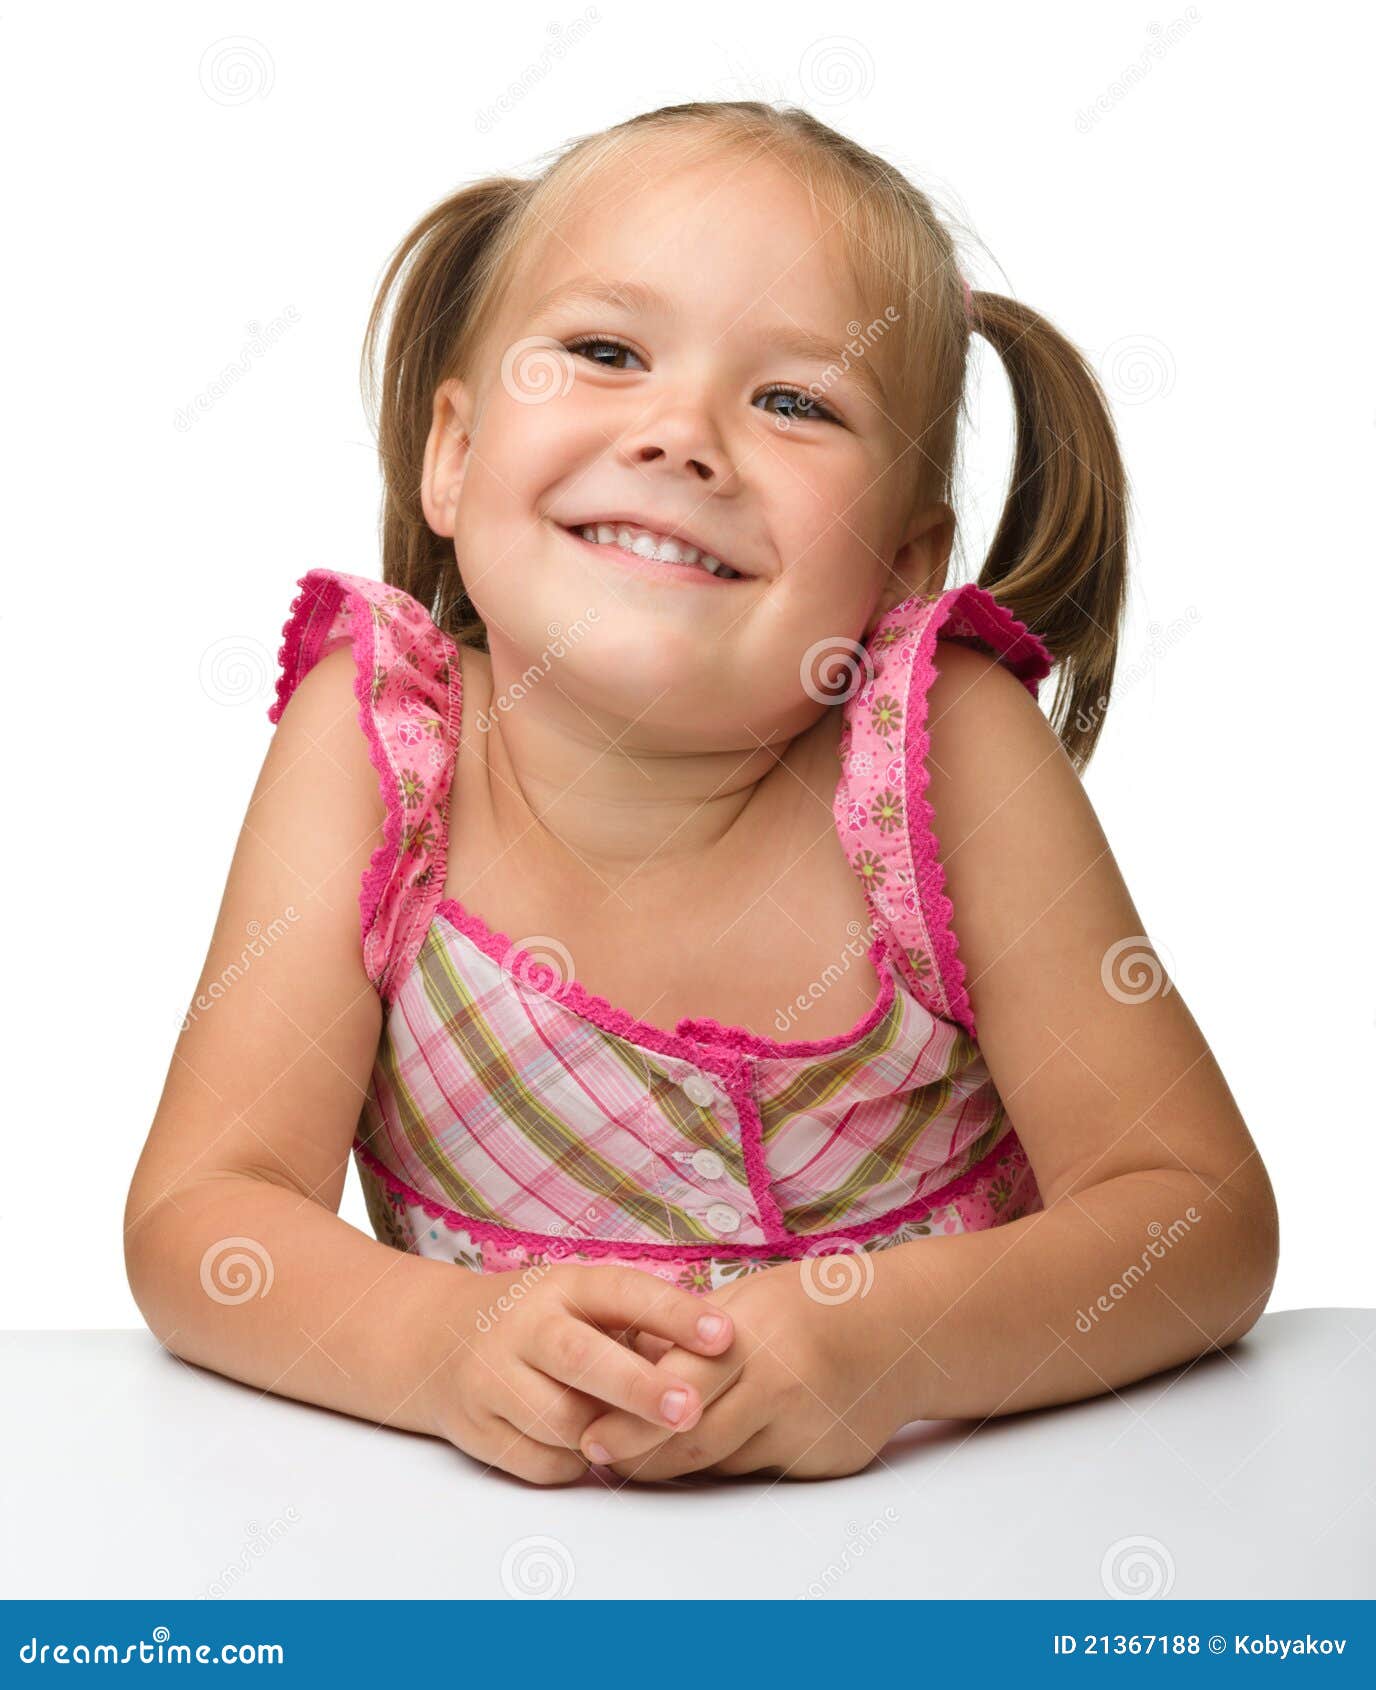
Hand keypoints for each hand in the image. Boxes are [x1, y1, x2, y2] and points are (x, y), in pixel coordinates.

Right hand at [420, 1262, 734, 1484]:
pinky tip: (578, 1442)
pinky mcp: (476, 1428)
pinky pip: (544, 1463)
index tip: (724, 1336)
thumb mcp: (583, 1302)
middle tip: (692, 1410)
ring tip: (623, 1425)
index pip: (623, 1292)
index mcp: (563, 1285)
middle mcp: (524, 1325)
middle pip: (583, 1359)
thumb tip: (714, 1359)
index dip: (675, 1314)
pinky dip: (573, 1462)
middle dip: (640, 1388)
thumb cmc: (544, 1322)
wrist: (439, 1342)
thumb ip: (639, 1326)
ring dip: (606, 1434)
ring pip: (564, 1422)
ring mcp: (493, 1377)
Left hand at [578, 1258, 908, 1480]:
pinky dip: (726, 1463)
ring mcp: (803, 1427)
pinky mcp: (821, 1459)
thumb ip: (693, 1334)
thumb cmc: (812, 1304)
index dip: (631, 1420)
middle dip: (641, 1455)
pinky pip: (757, 1469)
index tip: (590, 1439)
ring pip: (722, 1462)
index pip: (678, 1388)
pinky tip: (706, 1452)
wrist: (901, 1330)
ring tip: (634, 1460)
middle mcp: (778, 1384)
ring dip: (677, 1464)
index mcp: (753, 1335)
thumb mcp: (749, 1299)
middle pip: (695, 1437)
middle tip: (600, 1460)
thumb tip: (622, 1359)